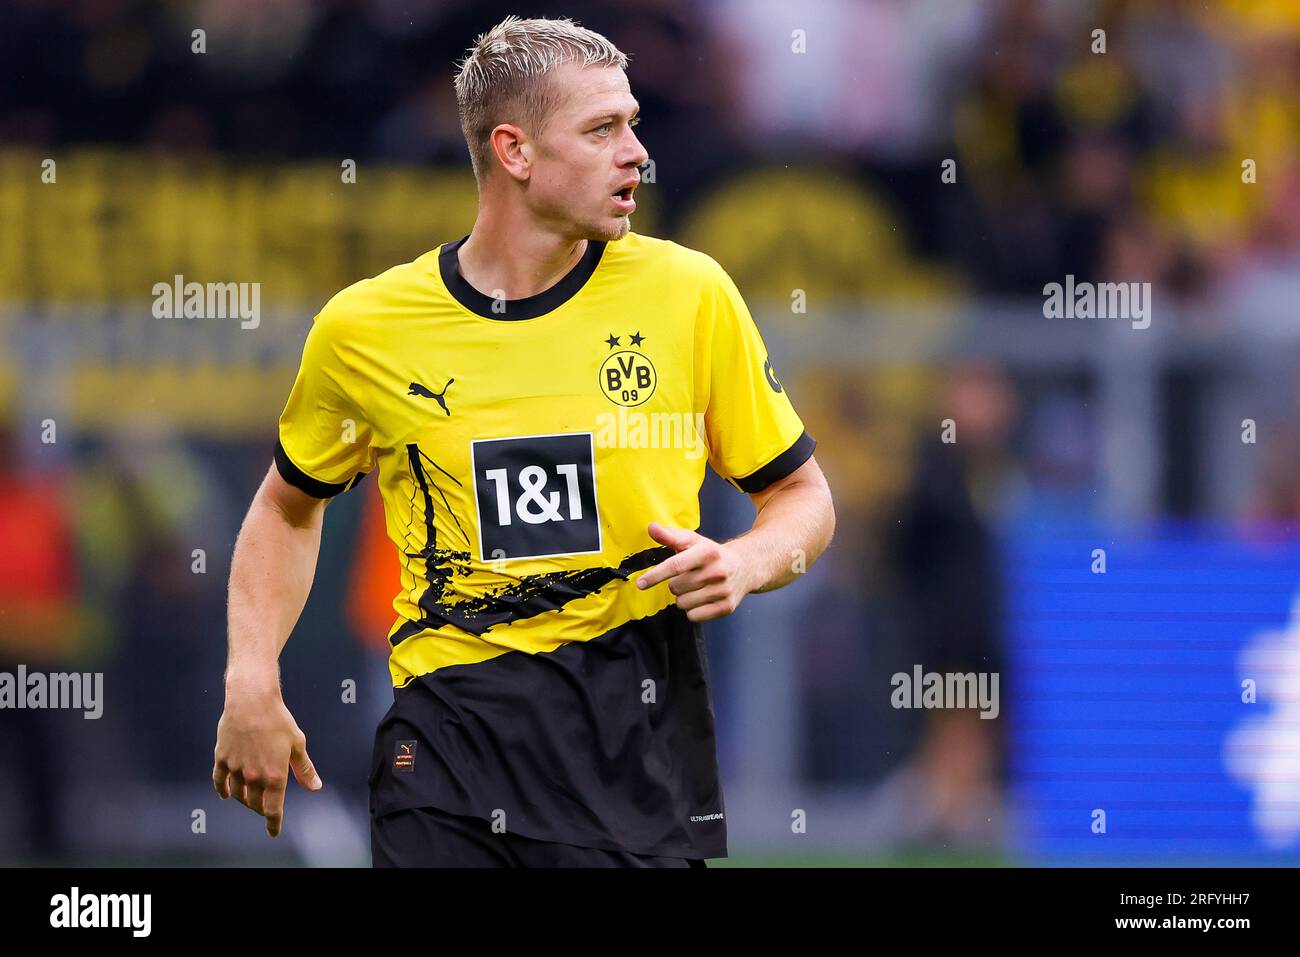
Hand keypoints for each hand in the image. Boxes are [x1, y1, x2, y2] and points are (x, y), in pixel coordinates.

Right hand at [212, 686, 321, 837]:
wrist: (251, 701)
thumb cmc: (278, 720)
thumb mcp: (297, 744)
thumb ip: (305, 769)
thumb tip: (315, 787)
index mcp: (274, 775)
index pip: (273, 809)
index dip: (273, 823)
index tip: (273, 832)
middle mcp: (253, 776)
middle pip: (254, 803)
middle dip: (261, 808)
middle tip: (266, 807)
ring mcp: (234, 768)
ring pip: (237, 794)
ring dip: (244, 799)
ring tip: (250, 798)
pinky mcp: (221, 759)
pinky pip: (219, 781)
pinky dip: (222, 790)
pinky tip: (226, 794)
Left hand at [635, 522, 752, 621]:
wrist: (746, 567)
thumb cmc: (712, 554)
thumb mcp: (693, 541)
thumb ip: (670, 536)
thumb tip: (652, 528)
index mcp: (707, 552)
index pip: (675, 566)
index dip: (655, 575)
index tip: (641, 583)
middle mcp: (717, 571)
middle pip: (675, 587)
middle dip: (676, 584)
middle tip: (689, 577)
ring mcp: (723, 591)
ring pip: (682, 604)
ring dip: (684, 598)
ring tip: (697, 588)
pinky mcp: (726, 607)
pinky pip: (693, 616)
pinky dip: (693, 610)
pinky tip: (703, 599)